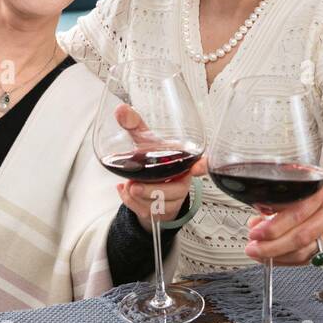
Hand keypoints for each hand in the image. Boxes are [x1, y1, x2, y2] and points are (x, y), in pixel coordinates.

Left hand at [113, 103, 203, 226]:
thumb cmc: (153, 160)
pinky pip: (146, 211)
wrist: (148, 185)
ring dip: (137, 197)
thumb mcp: (144, 141)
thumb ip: (134, 125)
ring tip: (128, 184)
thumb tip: (121, 110)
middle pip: (174, 191)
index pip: (199, 165)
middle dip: (150, 190)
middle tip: (133, 184)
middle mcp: (181, 181)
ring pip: (158, 205)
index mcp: (182, 162)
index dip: (201, 166)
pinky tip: (123, 190)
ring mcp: (173, 199)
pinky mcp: (161, 212)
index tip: (198, 167)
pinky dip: (129, 202)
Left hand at [243, 183, 322, 265]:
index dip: (273, 226)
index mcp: (320, 193)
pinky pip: (307, 259)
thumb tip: (255, 223)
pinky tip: (274, 258)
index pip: (296, 213)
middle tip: (253, 248)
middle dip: (272, 245)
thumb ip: (277, 206)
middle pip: (300, 236)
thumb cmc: (318, 197)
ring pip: (304, 251)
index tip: (254, 231)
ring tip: (260, 255)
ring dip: (278, 256)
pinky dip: (287, 261)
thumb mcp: (301, 192)